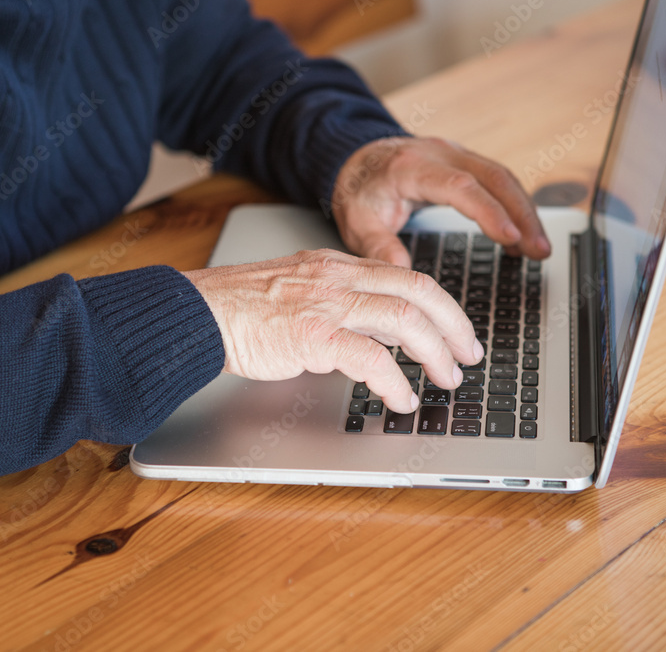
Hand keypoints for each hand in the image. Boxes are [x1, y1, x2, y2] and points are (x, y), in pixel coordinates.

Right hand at [183, 249, 482, 413]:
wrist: (197, 313)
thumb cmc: (237, 309)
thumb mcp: (296, 290)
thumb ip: (333, 301)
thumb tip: (367, 332)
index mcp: (337, 266)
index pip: (407, 276)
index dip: (442, 305)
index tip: (457, 330)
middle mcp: (338, 277)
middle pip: (419, 292)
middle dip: (454, 326)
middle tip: (468, 357)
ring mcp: (326, 303)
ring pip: (404, 320)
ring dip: (434, 354)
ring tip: (446, 379)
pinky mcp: (312, 334)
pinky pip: (370, 358)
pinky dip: (394, 382)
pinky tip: (401, 399)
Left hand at [329, 136, 550, 266]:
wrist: (357, 159)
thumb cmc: (359, 191)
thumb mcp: (356, 222)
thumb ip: (377, 247)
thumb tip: (402, 274)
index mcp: (411, 168)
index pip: (460, 187)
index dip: (489, 212)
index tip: (511, 238)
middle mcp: (439, 154)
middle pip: (493, 178)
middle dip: (522, 215)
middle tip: (540, 251)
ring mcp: (456, 154)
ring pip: (502, 177)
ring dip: (525, 212)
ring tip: (539, 249)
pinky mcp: (465, 161)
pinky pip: (498, 180)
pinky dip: (515, 206)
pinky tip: (523, 236)